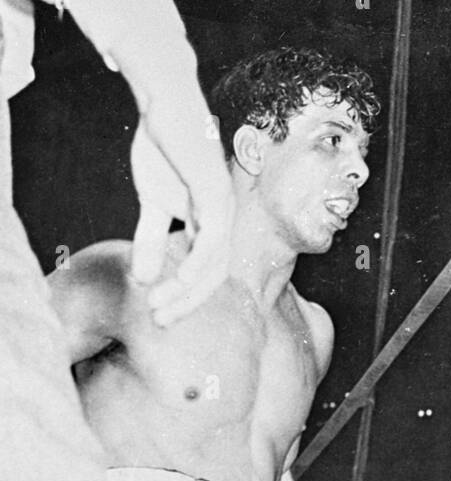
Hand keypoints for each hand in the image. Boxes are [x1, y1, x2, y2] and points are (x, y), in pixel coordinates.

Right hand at [129, 112, 233, 326]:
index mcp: (211, 225)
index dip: (183, 298)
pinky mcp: (215, 193)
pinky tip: (181, 279)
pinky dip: (198, 262)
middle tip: (159, 321)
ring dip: (186, 290)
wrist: (163, 106)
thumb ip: (151, 239)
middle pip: (212, 278)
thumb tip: (143, 277)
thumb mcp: (153, 202)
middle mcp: (224, 222)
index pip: (204, 274)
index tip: (159, 315)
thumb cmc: (162, 149)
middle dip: (185, 303)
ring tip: (160, 305)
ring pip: (213, 264)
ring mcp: (223, 208)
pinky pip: (211, 238)